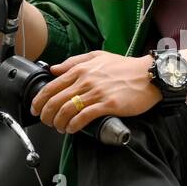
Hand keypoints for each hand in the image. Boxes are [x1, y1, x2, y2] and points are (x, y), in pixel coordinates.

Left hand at [30, 50, 162, 132]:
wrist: (150, 75)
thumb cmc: (126, 67)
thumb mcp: (98, 56)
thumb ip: (74, 61)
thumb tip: (54, 69)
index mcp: (81, 69)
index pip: (52, 86)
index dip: (40, 100)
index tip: (36, 108)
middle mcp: (86, 80)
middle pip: (56, 100)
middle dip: (46, 114)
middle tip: (46, 122)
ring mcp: (97, 92)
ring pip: (67, 110)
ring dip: (59, 122)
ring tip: (59, 128)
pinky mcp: (108, 104)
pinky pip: (84, 117)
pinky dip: (74, 125)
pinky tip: (72, 129)